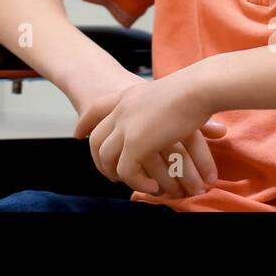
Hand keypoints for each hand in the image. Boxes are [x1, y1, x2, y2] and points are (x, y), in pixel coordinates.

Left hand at [72, 69, 226, 197]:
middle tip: (109, 174)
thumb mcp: (166, 96)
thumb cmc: (193, 90)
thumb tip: (163, 121)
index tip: (78, 134)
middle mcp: (121, 110)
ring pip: (106, 158)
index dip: (85, 123)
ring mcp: (125, 126)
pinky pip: (126, 171)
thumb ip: (156, 108)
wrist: (197, 89)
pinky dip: (137, 182)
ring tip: (134, 183)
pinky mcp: (135, 144)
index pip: (95, 108)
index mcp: (128, 95)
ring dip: (117, 175)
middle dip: (98, 159)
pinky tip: (152, 186)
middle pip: (96, 138)